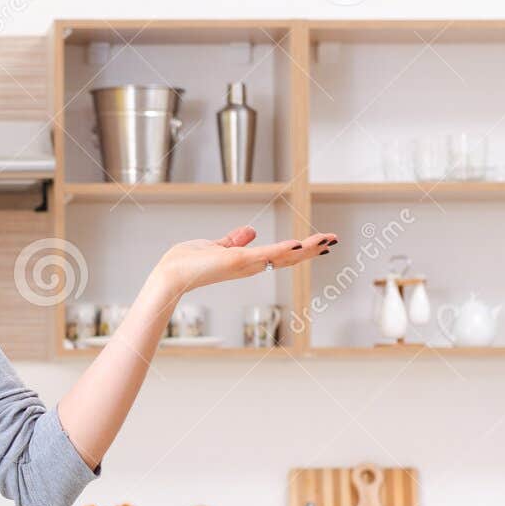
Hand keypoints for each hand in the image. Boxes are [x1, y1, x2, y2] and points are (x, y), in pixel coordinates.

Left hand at [155, 226, 337, 293]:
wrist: (171, 274)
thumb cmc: (187, 263)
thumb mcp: (216, 246)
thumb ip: (233, 240)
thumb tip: (250, 230)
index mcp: (248, 261)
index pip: (280, 254)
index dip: (300, 249)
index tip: (319, 242)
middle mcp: (251, 265)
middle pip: (288, 257)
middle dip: (311, 249)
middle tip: (333, 240)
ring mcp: (247, 265)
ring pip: (282, 256)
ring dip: (306, 248)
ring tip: (326, 240)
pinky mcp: (239, 262)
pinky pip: (266, 255)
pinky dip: (283, 250)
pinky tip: (298, 244)